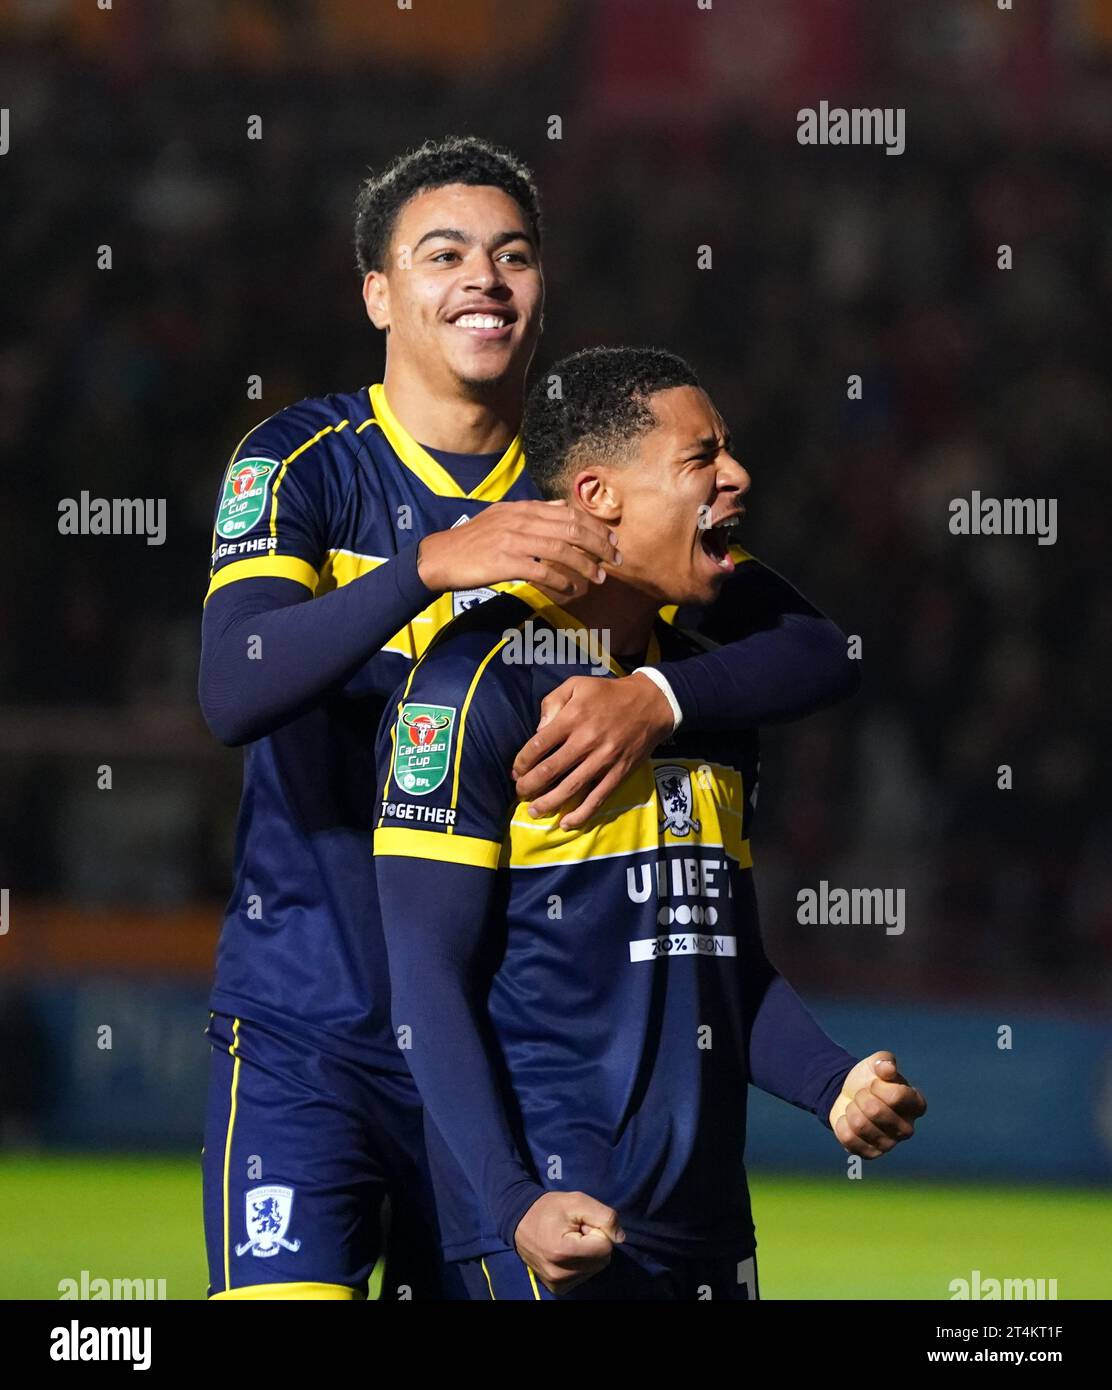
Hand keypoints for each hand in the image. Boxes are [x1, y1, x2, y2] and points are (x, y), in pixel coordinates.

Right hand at [416, 500, 619, 599]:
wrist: (441, 556)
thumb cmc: (473, 540)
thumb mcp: (502, 515)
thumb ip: (533, 511)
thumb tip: (562, 505)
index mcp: (523, 508)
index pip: (569, 513)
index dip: (595, 527)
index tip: (612, 540)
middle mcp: (521, 521)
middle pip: (571, 529)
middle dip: (599, 545)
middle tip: (616, 560)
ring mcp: (513, 541)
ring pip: (561, 550)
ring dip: (585, 565)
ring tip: (599, 578)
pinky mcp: (505, 562)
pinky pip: (541, 571)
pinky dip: (560, 580)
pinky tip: (570, 589)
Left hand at [512, 672, 674, 829]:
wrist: (651, 703)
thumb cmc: (609, 693)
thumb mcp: (577, 684)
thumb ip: (552, 702)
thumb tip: (538, 731)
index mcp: (573, 718)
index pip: (538, 745)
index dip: (522, 762)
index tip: (516, 771)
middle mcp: (586, 741)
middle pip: (550, 770)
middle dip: (529, 785)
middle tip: (520, 793)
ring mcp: (603, 760)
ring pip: (570, 788)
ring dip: (548, 803)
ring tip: (534, 811)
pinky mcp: (618, 773)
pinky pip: (597, 798)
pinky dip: (581, 813)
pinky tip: (566, 822)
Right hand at [514, 1191, 624, 1294]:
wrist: (520, 1221)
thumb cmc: (550, 1208)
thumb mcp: (578, 1201)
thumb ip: (604, 1216)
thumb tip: (620, 1238)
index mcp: (564, 1252)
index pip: (604, 1248)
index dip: (597, 1231)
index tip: (581, 1224)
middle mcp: (560, 1274)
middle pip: (602, 1261)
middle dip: (594, 1243)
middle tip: (576, 1231)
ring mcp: (558, 1284)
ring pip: (594, 1270)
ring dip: (587, 1254)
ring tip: (569, 1240)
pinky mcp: (557, 1289)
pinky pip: (584, 1277)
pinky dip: (580, 1264)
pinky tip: (566, 1253)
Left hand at [829, 1052, 926, 1157]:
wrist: (848, 1095)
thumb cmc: (870, 1079)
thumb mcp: (877, 1063)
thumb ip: (884, 1061)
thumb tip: (886, 1068)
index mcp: (916, 1105)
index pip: (897, 1096)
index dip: (878, 1086)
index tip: (873, 1083)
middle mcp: (907, 1129)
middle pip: (876, 1111)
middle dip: (861, 1097)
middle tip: (862, 1095)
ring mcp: (889, 1144)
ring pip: (860, 1124)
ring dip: (851, 1110)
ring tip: (856, 1107)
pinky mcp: (870, 1154)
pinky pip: (848, 1138)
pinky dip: (842, 1124)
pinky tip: (849, 1120)